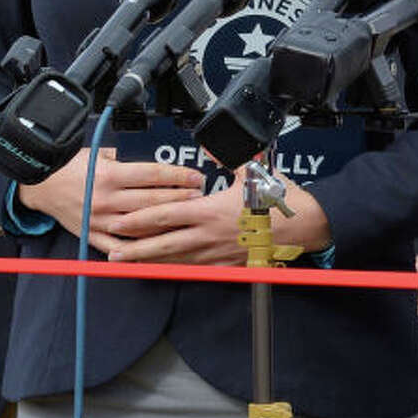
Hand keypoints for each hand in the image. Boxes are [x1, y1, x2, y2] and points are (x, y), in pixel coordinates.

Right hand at [17, 149, 205, 252]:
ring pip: (140, 225)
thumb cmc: (72, 166)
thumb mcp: (100, 153)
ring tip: (185, 219)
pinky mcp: (92, 234)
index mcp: (110, 175)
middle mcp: (106, 199)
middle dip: (179, 198)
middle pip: (152, 200)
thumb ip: (126, 159)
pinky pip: (118, 246)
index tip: (195, 177)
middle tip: (199, 196)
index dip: (177, 177)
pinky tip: (156, 247)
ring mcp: (100, 219)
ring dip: (165, 222)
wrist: (41, 183)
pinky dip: (137, 248)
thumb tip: (154, 163)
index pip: (152, 175)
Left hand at [106, 174, 331, 264]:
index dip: (140, 220)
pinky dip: (179, 270)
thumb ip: (229, 159)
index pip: (166, 215)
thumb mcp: (253, 170)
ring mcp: (217, 253)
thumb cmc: (280, 199)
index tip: (121, 221)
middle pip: (162, 244)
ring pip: (176, 260)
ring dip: (151, 262)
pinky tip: (168, 271)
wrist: (305, 225)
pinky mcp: (229, 265)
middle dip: (134, 248)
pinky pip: (198, 269)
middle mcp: (208, 235)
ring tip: (131, 264)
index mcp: (210, 210)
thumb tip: (212, 147)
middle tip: (112, 251)